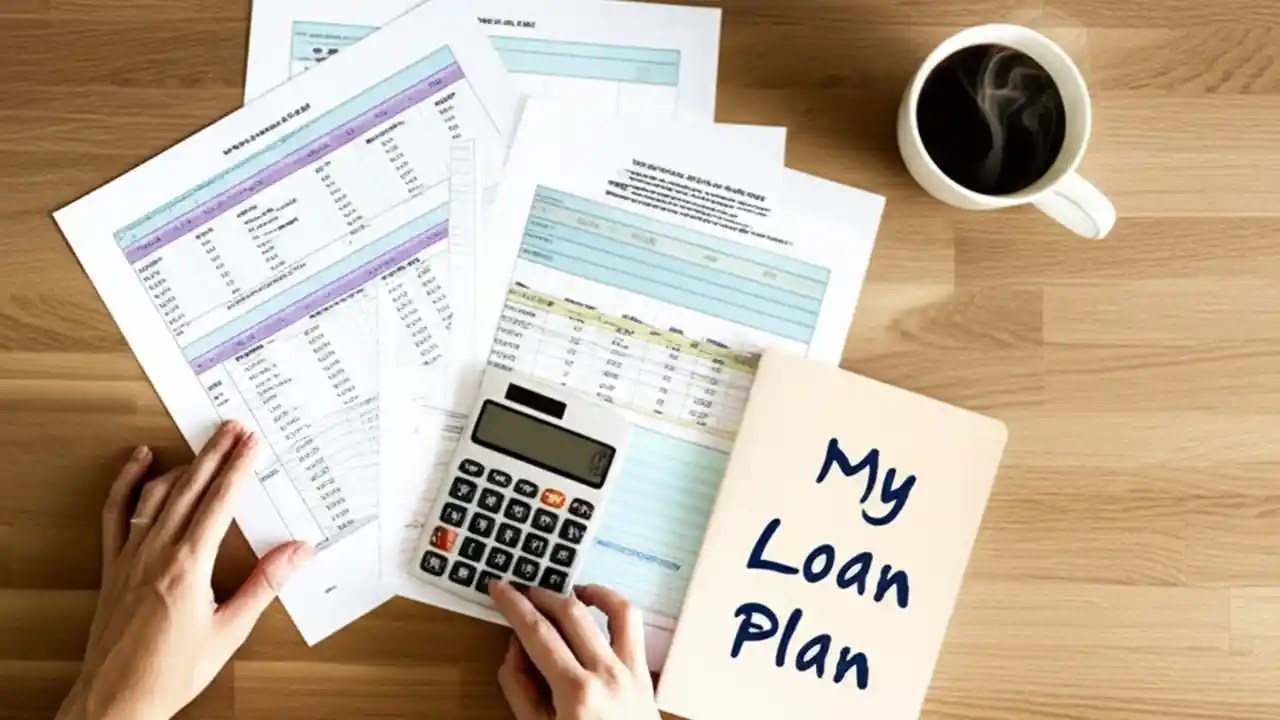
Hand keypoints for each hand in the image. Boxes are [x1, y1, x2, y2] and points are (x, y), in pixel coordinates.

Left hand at [57, 421, 312, 719]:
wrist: (118, 699)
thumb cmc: (171, 672)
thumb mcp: (230, 631)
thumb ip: (264, 585)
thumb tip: (297, 552)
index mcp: (188, 566)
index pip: (220, 503)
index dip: (239, 468)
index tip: (252, 444)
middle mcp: (157, 552)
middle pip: (191, 488)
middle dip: (216, 453)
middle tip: (234, 427)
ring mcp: (131, 555)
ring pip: (158, 494)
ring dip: (184, 464)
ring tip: (204, 443)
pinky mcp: (114, 566)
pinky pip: (116, 513)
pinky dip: (126, 483)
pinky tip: (139, 462)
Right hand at [490, 581, 660, 719]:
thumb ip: (520, 689)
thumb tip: (514, 647)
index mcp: (575, 693)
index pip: (537, 633)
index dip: (514, 605)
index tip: (499, 587)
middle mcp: (606, 674)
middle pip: (570, 614)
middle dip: (540, 596)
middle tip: (521, 591)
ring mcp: (631, 671)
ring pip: (612, 610)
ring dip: (583, 593)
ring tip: (561, 592)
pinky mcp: (645, 674)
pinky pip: (633, 627)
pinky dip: (615, 605)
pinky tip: (597, 604)